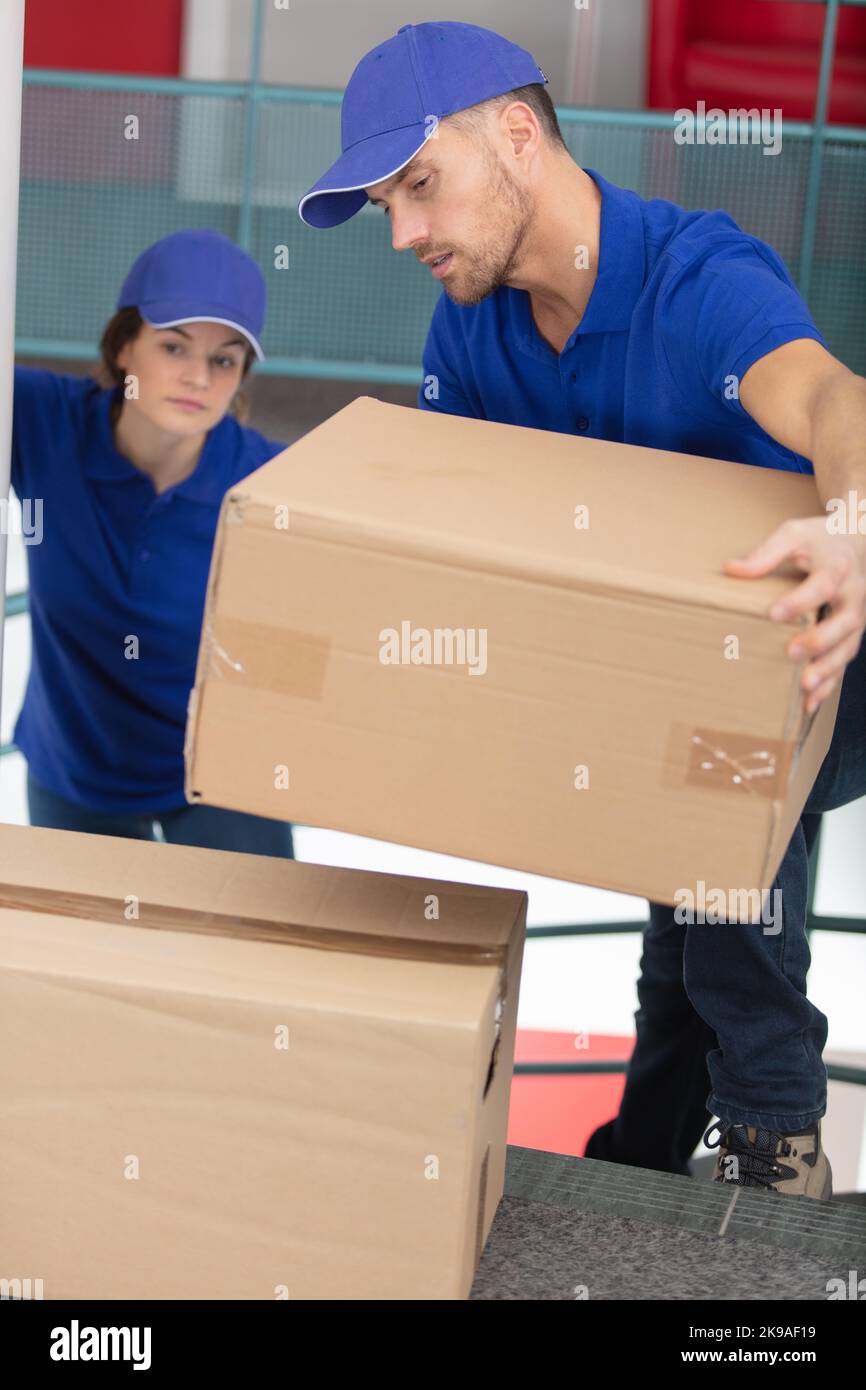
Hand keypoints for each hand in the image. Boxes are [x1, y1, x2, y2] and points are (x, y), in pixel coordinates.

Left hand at [724, 516, 865, 713]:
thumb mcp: (794, 534)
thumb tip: (732, 569)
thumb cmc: (819, 539)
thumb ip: (766, 552)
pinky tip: (810, 703)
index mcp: (838, 567)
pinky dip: (830, 683)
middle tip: (791, 652)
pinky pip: (844, 661)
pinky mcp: (852, 634)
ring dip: (828, 669)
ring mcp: (857, 616)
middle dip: (820, 639)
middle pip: (846, 620)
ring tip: (805, 687)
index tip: (774, 614)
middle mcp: (855, 594)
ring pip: (849, 646)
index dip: (801, 600)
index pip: (823, 585)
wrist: (856, 540)